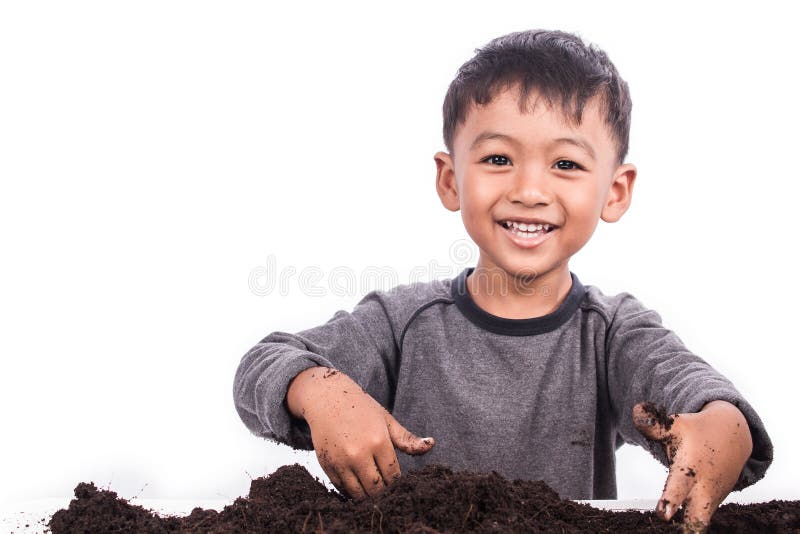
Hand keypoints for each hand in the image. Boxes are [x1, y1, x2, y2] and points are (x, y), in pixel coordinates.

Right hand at [286, 366, 434, 498]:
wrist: (326, 397)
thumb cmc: (361, 408)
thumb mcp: (386, 420)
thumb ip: (407, 439)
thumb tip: (432, 444)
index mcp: (378, 442)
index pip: (393, 476)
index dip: (396, 481)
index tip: (394, 478)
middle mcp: (359, 454)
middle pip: (376, 489)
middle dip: (383, 491)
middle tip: (384, 485)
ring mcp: (341, 461)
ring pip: (358, 493)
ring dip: (367, 494)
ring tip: (371, 485)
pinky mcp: (327, 466)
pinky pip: (342, 488)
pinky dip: (350, 489)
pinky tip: (356, 480)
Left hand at [633, 401, 752, 532]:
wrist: (734, 436)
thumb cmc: (695, 430)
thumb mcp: (675, 423)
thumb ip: (652, 423)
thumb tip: (635, 411)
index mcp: (690, 469)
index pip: (679, 487)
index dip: (670, 501)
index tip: (662, 516)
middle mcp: (703, 489)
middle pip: (697, 518)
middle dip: (689, 530)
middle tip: (672, 530)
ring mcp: (711, 500)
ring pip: (700, 523)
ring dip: (689, 530)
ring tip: (671, 532)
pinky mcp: (714, 505)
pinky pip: (700, 520)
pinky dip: (692, 528)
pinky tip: (678, 531)